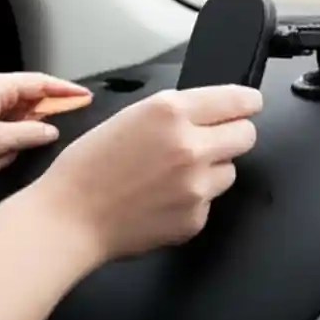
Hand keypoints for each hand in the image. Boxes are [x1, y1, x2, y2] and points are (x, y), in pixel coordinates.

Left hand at [0, 72, 90, 179]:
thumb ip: (30, 134)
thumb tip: (51, 130)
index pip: (41, 82)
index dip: (66, 91)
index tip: (86, 97)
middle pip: (28, 100)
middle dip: (37, 124)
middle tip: (50, 140)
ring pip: (13, 119)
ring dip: (17, 140)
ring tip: (6, 160)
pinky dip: (2, 145)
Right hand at [24, 85, 262, 264]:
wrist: (69, 219)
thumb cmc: (87, 168)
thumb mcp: (129, 117)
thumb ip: (174, 113)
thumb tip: (209, 113)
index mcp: (171, 112)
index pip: (237, 99)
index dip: (246, 102)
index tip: (250, 104)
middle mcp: (191, 146)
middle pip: (246, 135)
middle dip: (233, 135)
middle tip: (211, 141)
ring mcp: (197, 186)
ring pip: (230, 171)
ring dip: (212, 170)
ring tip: (173, 176)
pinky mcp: (195, 218)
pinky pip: (209, 201)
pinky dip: (193, 200)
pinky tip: (162, 200)